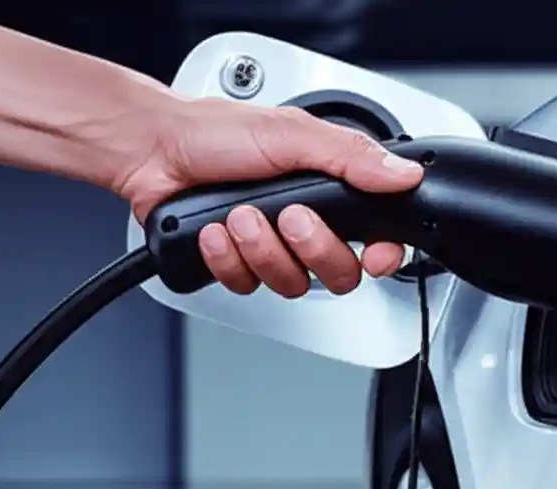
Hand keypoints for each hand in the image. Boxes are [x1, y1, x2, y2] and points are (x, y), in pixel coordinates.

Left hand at [116, 97, 424, 296]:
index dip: (381, 256)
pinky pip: (245, 285)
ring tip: (237, 215)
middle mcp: (302, 224)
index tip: (372, 255)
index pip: (375, 239)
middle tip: (287, 216)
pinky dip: (226, 258)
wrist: (154, 151)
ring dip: (261, 249)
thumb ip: (350, 157)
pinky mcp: (234, 265)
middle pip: (337, 273)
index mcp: (327, 190)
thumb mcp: (292, 134)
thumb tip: (402, 174)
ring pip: (289, 283)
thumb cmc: (216, 134)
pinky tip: (213, 231)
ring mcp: (268, 248)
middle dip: (309, 246)